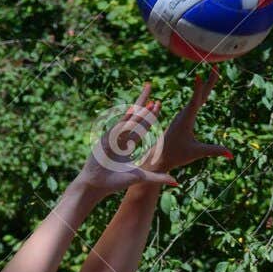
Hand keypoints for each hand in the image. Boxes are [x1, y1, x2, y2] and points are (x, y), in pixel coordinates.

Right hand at [73, 82, 179, 197]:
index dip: (150, 115)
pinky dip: (126, 121)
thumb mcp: (140, 177)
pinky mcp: (106, 142)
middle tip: (150, 86)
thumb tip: (176, 182)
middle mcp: (121, 138)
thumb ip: (157, 177)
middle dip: (143, 102)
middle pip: (134, 117)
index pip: (142, 126)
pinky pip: (118, 129)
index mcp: (128, 144)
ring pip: (129, 121)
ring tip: (149, 97)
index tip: (158, 102)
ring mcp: (113, 138)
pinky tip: (132, 110)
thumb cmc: (115, 182)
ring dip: (139, 110)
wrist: (96, 185)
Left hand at [140, 68, 231, 175]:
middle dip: (209, 81)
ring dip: (206, 85)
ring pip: (197, 97)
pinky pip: (194, 102)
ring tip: (213, 74)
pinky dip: (201, 94)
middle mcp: (184, 114)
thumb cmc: (176, 155)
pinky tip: (204, 91)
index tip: (199, 75)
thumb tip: (231, 155)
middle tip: (216, 66)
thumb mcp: (196, 152)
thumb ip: (214, 151)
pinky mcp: (183, 118)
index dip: (198, 88)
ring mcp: (183, 115)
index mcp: (186, 120)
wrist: (158, 157)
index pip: (195, 101)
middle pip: (199, 94)